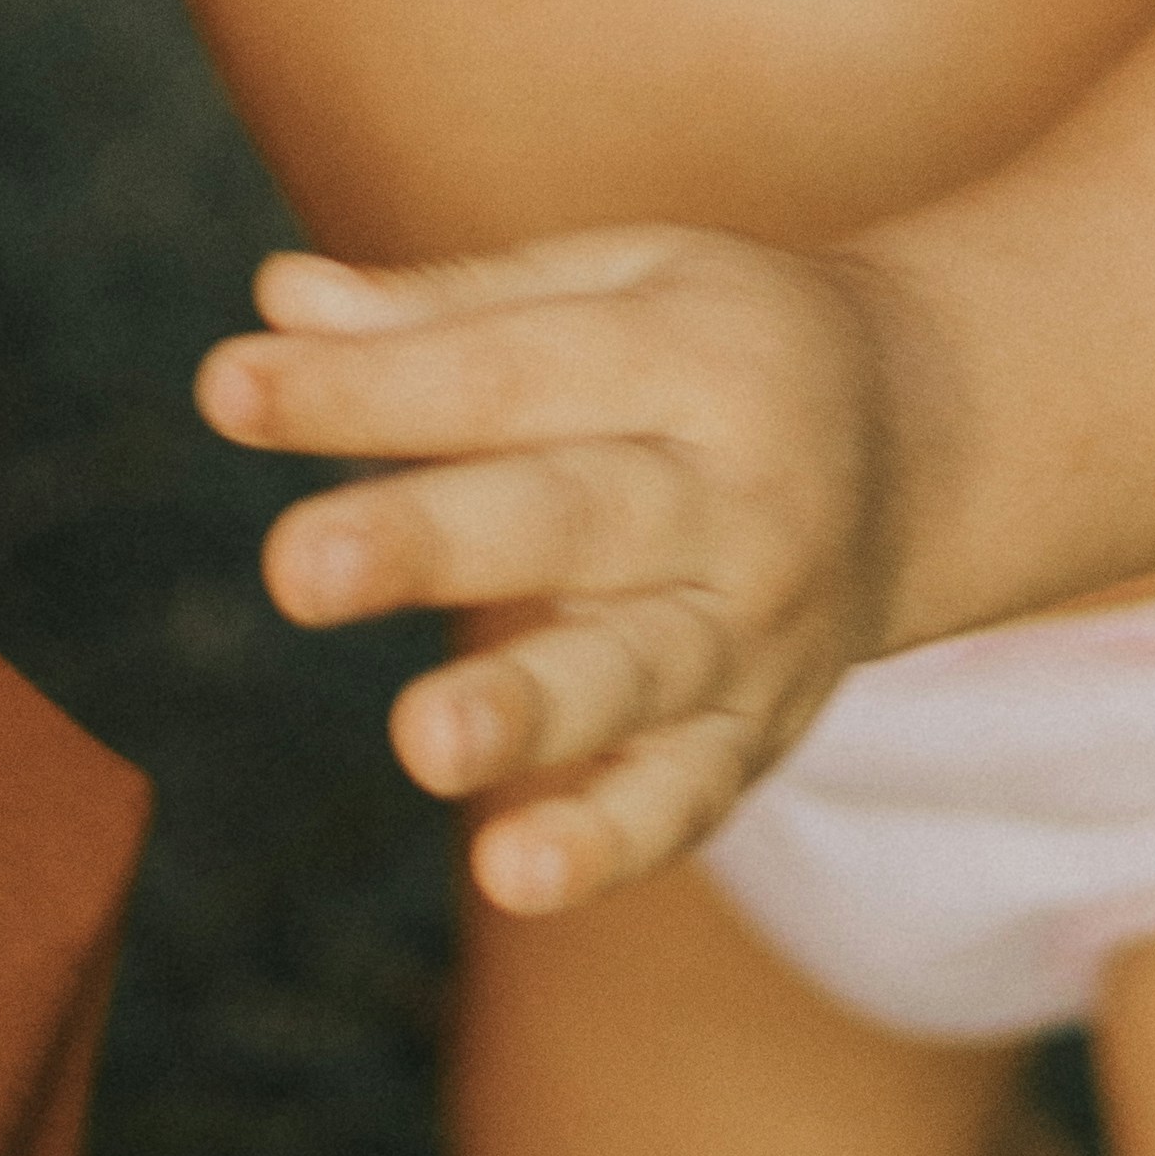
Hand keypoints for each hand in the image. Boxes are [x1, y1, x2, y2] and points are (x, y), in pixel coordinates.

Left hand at [191, 225, 910, 915]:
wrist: (929, 442)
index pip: (506, 369)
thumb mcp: (616, 283)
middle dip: (435, 541)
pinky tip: (513, 871)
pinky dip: (607, 841)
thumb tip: (272, 309)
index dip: (362, 388)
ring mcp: (753, 626)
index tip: (225, 390)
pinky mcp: (754, 737)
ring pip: (634, 671)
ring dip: (528, 709)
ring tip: (425, 739)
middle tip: (299, 564)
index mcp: (692, 351)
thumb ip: (447, 310)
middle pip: (573, 517)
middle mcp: (733, 493)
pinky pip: (684, 799)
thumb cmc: (713, 347)